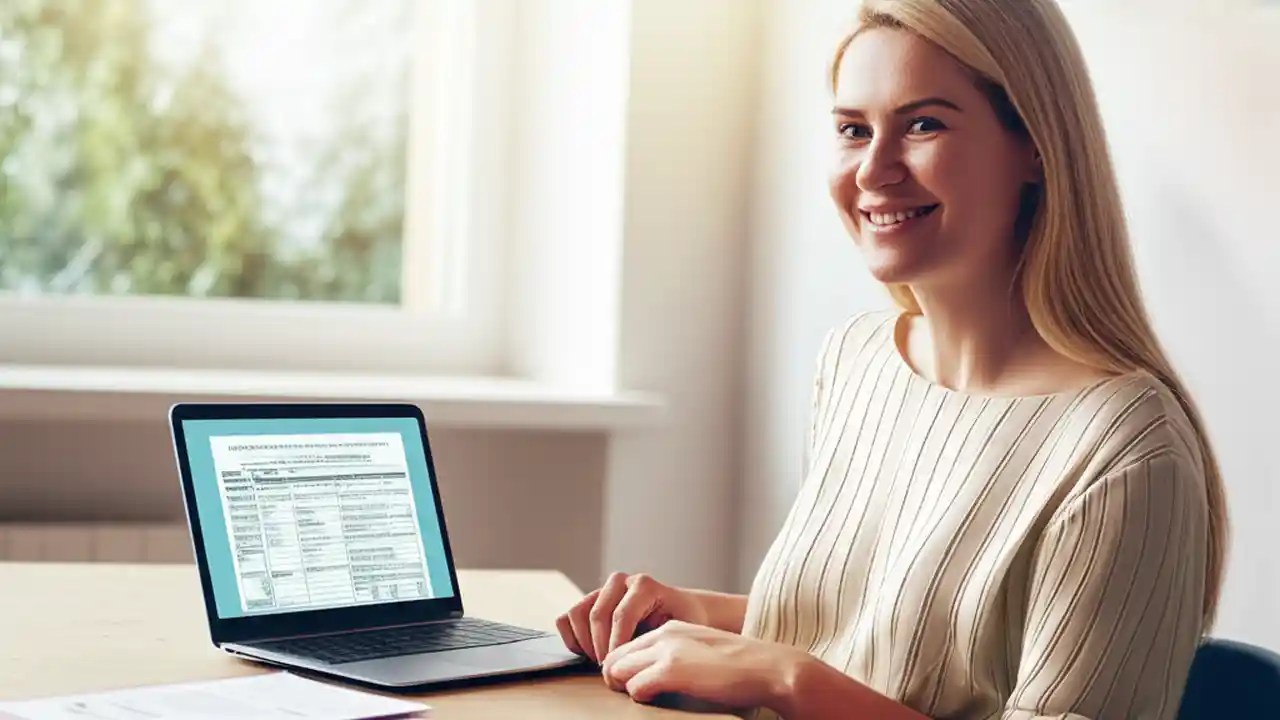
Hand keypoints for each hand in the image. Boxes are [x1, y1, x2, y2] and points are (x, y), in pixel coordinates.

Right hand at [555, 572, 708, 663]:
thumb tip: (636, 657)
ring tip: (601, 660)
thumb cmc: (683, 622)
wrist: (681, 610)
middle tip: (611, 669)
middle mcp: (620, 582)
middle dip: (601, 647)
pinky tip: (590, 653)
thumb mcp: (681, 629)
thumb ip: (662, 638)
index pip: (621, 614)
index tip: (619, 666)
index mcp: (644, 585)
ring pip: (577, 613)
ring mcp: (602, 590)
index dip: (617, 644)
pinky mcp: (588, 601)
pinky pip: (566, 618)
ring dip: (585, 643)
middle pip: (597, 615)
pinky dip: (572, 639)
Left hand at [600, 620, 807, 709]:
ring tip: (644, 699)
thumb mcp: (702, 651)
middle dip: (616, 679)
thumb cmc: (742, 667)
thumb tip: (654, 679)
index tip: (632, 685)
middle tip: (632, 696)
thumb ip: (678, 657)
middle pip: (615, 656)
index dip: (623, 668)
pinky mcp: (672, 671)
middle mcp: (665, 634)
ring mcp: (667, 651)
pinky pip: (634, 688)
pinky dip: (640, 698)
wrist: (770, 668)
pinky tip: (658, 701)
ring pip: (617, 670)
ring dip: (625, 688)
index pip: (627, 646)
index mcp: (672, 628)